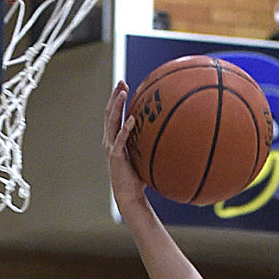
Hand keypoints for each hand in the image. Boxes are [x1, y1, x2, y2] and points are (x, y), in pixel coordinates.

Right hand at [104, 81, 149, 212]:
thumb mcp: (144, 156)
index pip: (114, 115)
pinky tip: (132, 119)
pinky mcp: (115, 156)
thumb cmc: (138, 179)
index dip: (117, 100)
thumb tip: (169, 133)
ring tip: (123, 92)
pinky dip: (125, 128)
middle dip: (115, 96)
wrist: (130, 196)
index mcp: (115, 139)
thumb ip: (150, 143)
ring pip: (111, 121)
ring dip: (117, 106)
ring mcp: (111, 147)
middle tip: (121, 82)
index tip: (124, 86)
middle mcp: (110, 140)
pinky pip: (120, 139)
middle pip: (109, 113)